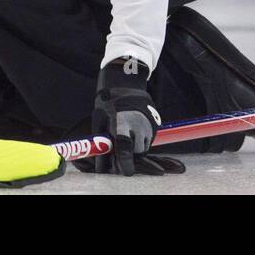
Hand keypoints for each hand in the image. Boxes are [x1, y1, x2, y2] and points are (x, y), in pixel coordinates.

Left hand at [81, 57, 183, 175]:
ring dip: (134, 151)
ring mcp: (148, 124)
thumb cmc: (108, 102)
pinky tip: (131, 132)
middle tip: (117, 157)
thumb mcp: (100, 121)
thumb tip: (101, 167)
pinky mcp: (155, 124)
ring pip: (143, 149)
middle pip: (137, 154)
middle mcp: (138, 124)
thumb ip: (102, 144)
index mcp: (122, 123)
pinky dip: (140, 142)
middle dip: (128, 159)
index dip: (124, 164)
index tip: (123, 172)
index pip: (124, 149)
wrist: (126, 82)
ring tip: (123, 139)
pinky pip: (148, 141)